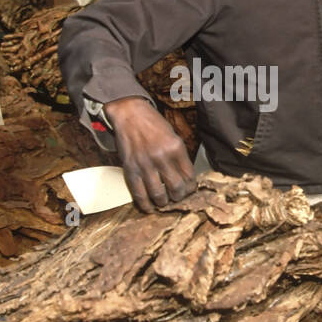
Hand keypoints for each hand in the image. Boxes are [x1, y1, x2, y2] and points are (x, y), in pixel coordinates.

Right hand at [104, 96, 196, 212]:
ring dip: (163, 202)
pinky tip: (150, 207)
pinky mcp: (131, 169)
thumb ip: (179, 156)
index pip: (189, 176)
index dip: (191, 187)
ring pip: (159, 194)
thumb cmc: (152, 124)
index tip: (189, 189)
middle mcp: (161, 157)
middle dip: (179, 197)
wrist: (130, 114)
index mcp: (176, 147)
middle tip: (177, 197)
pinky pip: (139, 193)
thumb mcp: (173, 136)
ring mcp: (145, 164)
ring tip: (164, 202)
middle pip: (176, 188)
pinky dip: (145, 204)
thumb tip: (185, 178)